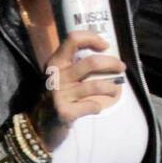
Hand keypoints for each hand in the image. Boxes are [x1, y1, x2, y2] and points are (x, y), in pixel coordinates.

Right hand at [29, 30, 125, 150]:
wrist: (40, 125)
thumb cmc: (57, 96)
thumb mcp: (60, 75)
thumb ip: (75, 64)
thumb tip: (105, 53)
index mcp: (55, 62)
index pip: (73, 39)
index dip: (92, 38)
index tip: (105, 46)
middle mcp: (56, 75)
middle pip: (91, 62)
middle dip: (112, 63)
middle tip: (121, 67)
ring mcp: (60, 94)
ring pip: (95, 85)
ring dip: (111, 87)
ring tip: (115, 90)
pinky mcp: (65, 112)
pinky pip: (91, 106)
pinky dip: (98, 106)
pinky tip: (97, 107)